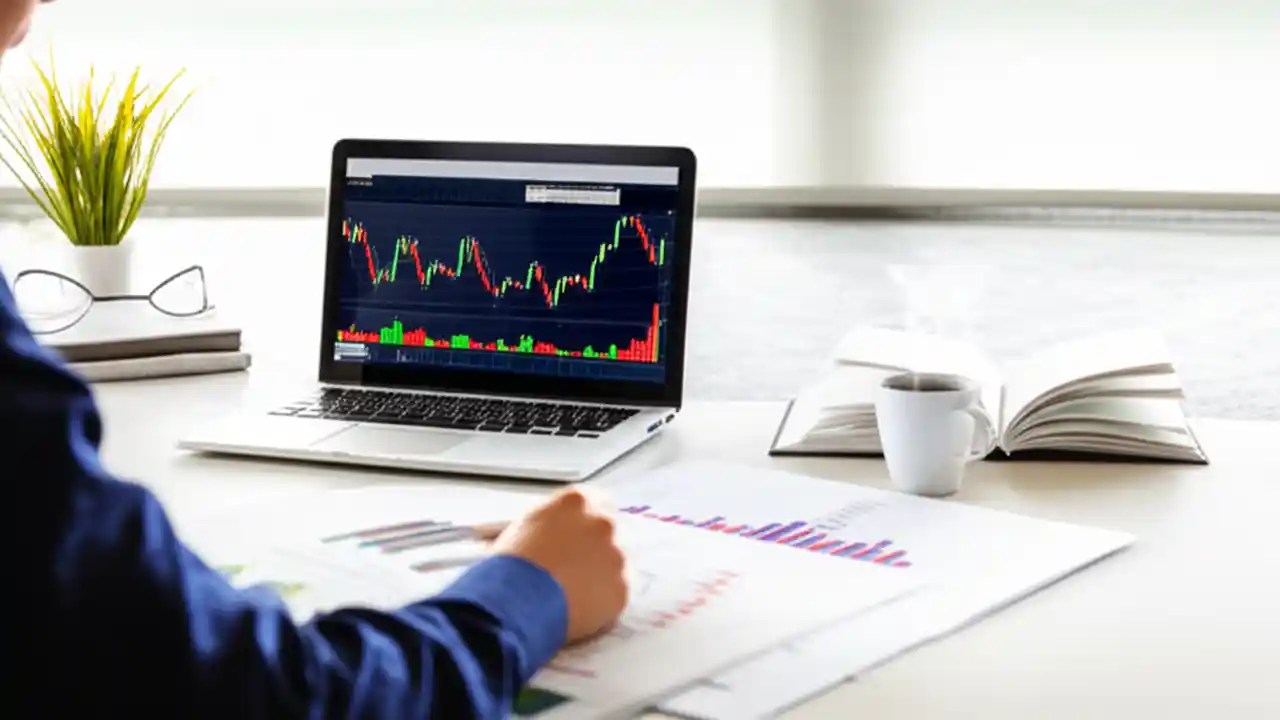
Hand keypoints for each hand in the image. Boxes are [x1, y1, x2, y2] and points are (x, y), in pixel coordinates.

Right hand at [493, 488, 627, 643]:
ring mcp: (616, 556)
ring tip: (570, 593)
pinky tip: (577, 608)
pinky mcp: (621, 588)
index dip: (585, 523)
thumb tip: (558, 530)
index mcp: (579, 501)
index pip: (596, 502)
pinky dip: (601, 602)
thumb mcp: (525, 526)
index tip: (578, 537)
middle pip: (608, 532)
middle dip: (594, 547)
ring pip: (615, 564)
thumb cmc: (510, 564)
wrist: (515, 602)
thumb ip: (552, 520)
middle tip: (573, 567)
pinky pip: (614, 593)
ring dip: (599, 574)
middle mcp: (603, 523)